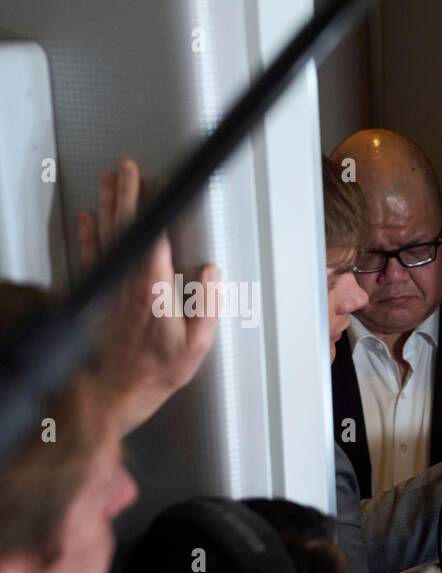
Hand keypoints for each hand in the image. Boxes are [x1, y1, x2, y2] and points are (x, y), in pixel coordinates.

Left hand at [78, 159, 218, 435]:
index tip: (155, 186)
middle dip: (126, 196)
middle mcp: (128, 285)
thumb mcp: (197, 346)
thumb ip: (206, 306)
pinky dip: (88, 236)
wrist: (121, 390)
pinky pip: (91, 258)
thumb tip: (209, 271)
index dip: (153, 211)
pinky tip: (88, 217)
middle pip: (126, 231)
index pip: (153, 242)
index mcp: (155, 294)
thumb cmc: (161, 371)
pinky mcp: (100, 296)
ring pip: (107, 238)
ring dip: (108, 206)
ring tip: (110, 179)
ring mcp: (111, 288)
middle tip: (127, 168)